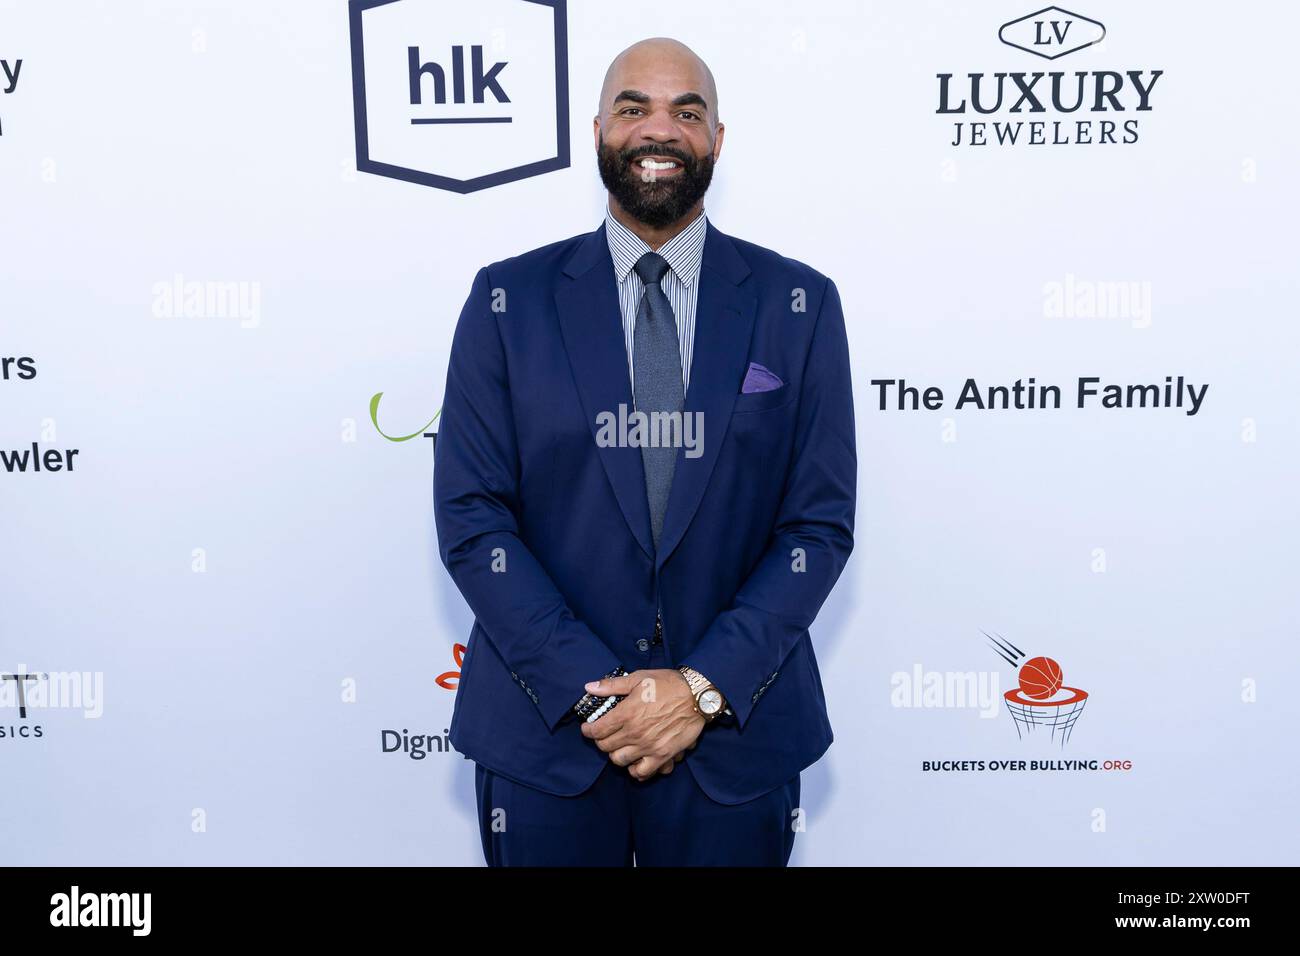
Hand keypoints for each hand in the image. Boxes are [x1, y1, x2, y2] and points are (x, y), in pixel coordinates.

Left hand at [580, 669, 703, 780]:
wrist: (697, 696)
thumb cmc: (668, 684)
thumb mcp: (639, 678)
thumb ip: (612, 685)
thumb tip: (590, 687)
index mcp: (626, 713)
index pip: (597, 730)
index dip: (588, 730)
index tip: (588, 728)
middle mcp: (634, 733)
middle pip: (605, 747)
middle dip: (601, 741)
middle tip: (604, 735)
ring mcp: (648, 746)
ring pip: (619, 761)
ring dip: (616, 754)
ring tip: (620, 747)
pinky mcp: (662, 755)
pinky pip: (642, 772)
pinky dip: (636, 769)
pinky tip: (636, 761)